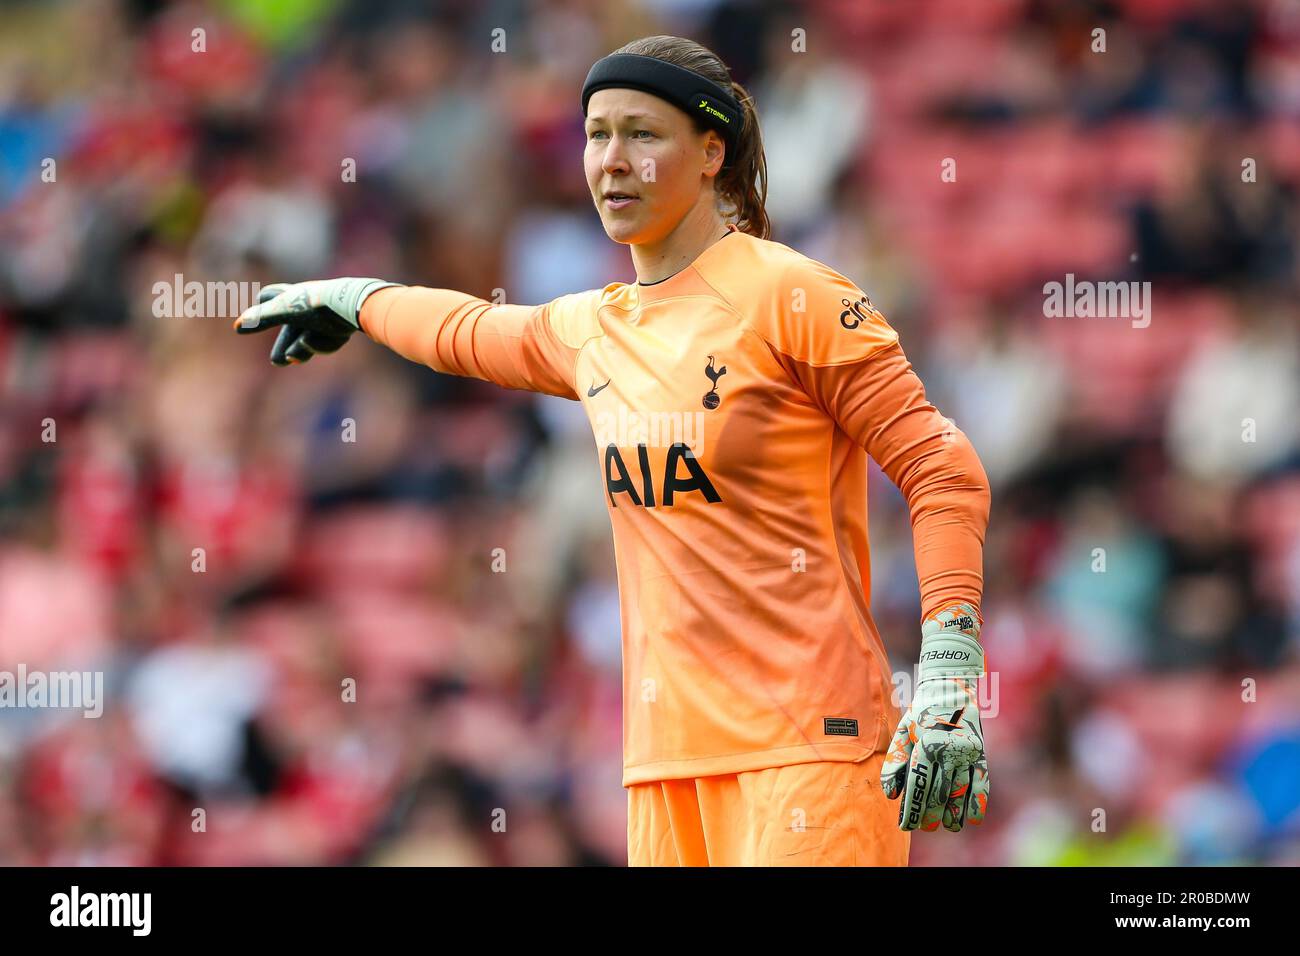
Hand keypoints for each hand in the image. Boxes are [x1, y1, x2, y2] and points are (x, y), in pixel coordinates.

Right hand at [233, 277, 400, 365]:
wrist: (351, 306)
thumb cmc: (314, 304)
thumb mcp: (284, 311)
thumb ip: (262, 318)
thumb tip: (238, 327)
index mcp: (292, 296)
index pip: (271, 296)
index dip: (262, 306)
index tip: (254, 315)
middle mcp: (307, 305)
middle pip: (291, 329)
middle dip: (285, 346)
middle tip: (278, 360)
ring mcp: (325, 317)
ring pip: (309, 338)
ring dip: (301, 349)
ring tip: (292, 358)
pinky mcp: (341, 327)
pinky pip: (328, 341)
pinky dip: (322, 344)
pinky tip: (318, 340)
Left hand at [881, 602, 988, 831]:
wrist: (952, 682)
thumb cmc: (922, 708)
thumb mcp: (903, 729)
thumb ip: (896, 761)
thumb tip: (891, 795)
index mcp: (925, 743)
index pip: (917, 784)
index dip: (911, 808)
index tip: (905, 825)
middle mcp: (947, 749)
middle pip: (939, 792)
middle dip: (929, 814)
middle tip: (922, 828)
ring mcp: (967, 751)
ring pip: (960, 791)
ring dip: (953, 814)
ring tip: (945, 827)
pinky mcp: (981, 751)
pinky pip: (981, 782)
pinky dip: (977, 802)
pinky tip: (971, 819)